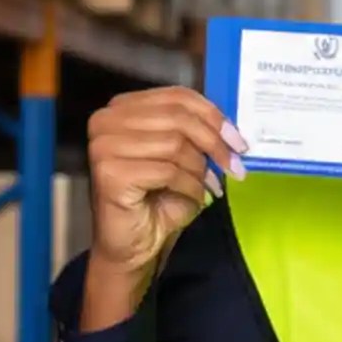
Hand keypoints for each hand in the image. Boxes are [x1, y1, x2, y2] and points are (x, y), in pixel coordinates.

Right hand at [86, 86, 247, 277]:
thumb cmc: (158, 198)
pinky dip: (190, 187)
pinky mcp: (109, 173)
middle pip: (179, 117)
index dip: (213, 115)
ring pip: (175, 144)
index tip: (238, 140)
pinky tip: (194, 198)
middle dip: (214, 143)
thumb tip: (232, 128)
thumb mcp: (182, 156)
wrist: (133, 244)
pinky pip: (168, 171)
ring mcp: (103, 146)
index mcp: (123, 107)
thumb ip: (197, 131)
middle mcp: (106, 121)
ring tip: (205, 187)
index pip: (178, 96)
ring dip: (199, 170)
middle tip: (234, 166)